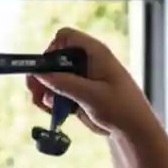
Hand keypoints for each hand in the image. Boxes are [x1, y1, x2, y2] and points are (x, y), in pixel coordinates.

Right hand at [27, 27, 159, 140]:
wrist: (133, 131)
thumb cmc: (122, 109)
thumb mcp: (91, 95)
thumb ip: (64, 83)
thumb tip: (40, 74)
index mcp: (95, 53)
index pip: (66, 37)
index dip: (52, 50)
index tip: (45, 70)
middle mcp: (87, 62)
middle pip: (54, 58)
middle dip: (42, 75)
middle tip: (34, 92)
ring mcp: (82, 78)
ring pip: (52, 77)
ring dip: (43, 90)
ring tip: (45, 106)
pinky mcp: (78, 93)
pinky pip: (57, 92)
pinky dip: (50, 100)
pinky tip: (53, 112)